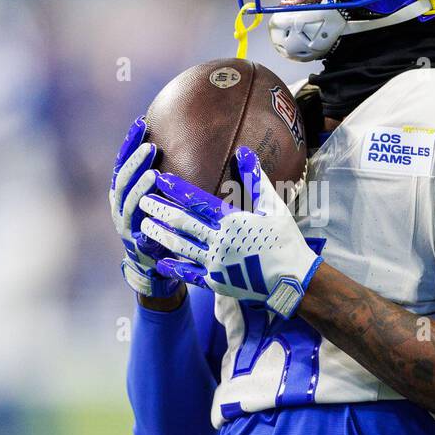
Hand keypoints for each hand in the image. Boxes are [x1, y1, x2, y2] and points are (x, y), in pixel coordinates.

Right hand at [109, 117, 180, 298]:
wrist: (157, 265)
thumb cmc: (165, 227)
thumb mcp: (163, 201)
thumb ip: (166, 179)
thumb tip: (188, 147)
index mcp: (126, 191)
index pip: (125, 161)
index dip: (131, 142)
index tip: (142, 121)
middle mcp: (119, 202)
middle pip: (123, 173)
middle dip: (134, 155)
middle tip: (148, 139)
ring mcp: (122, 219)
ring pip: (125, 192)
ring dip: (136, 173)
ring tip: (150, 158)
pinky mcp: (130, 235)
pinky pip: (133, 213)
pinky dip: (140, 197)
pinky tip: (152, 184)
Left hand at [139, 147, 321, 317]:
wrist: (291, 279)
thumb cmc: (284, 240)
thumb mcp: (273, 207)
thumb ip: (255, 180)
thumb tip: (243, 152)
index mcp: (232, 222)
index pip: (198, 202)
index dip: (177, 190)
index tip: (160, 179)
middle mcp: (219, 242)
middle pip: (182, 223)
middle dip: (160, 210)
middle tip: (143, 200)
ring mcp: (215, 264)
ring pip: (180, 247)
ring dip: (160, 234)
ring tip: (144, 224)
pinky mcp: (215, 282)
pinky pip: (189, 275)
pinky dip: (173, 268)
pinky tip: (159, 262)